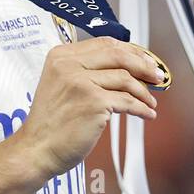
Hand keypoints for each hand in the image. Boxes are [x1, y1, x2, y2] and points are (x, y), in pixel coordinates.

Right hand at [20, 37, 161, 177]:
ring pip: (126, 79)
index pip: (105, 43)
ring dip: (144, 91)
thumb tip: (126, 66)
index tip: (145, 59)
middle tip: (158, 76)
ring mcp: (82, 83)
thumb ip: (84, 70)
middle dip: (144, 66)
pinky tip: (147, 113)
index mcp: (61, 56)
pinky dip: (142, 108)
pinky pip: (127, 101)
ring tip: (151, 101)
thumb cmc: (50, 123)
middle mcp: (70, 65)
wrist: (36, 149)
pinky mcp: (94, 103)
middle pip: (119, 56)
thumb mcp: (59, 84)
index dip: (130, 50)